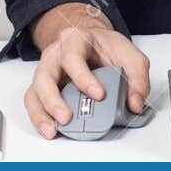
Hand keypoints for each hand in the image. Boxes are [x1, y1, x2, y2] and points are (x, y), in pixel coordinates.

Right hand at [23, 3, 150, 138]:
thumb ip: (137, 77)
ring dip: (42, 113)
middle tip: (67, 117)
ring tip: (53, 130)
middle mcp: (55, 54)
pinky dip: (39, 117)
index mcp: (75, 40)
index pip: (72, 57)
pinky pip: (33, 102)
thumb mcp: (129, 54)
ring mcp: (47, 71)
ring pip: (34, 91)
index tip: (98, 94)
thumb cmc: (106, 48)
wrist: (93, 43)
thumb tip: (135, 103)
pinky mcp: (43, 87)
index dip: (83, 77)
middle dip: (53, 99)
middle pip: (44, 75)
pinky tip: (50, 129)